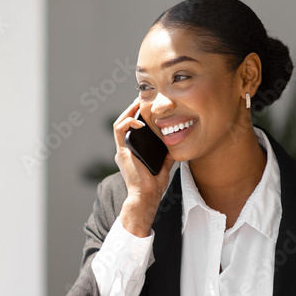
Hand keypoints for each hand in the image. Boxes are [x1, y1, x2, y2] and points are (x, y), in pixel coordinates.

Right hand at [113, 96, 175, 236]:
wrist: (146, 197)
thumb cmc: (154, 185)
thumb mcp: (165, 164)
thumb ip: (167, 153)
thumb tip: (176, 142)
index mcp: (133, 152)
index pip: (133, 128)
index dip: (139, 115)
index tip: (150, 107)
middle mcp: (125, 149)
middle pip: (125, 122)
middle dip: (133, 109)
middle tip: (145, 99)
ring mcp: (122, 150)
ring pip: (120, 122)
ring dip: (128, 111)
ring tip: (139, 103)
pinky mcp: (121, 151)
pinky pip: (119, 130)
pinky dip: (128, 122)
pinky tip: (139, 121)